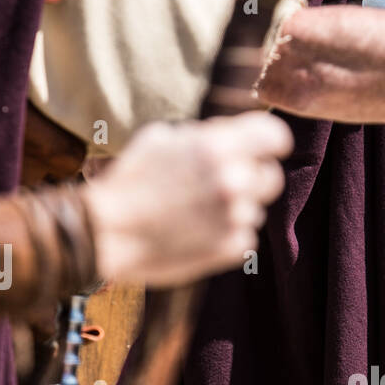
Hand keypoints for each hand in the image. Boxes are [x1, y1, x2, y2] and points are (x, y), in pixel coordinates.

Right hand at [85, 113, 292, 286]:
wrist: (107, 233)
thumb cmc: (127, 182)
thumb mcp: (160, 139)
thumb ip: (201, 136)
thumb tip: (227, 135)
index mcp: (218, 147)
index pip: (276, 137)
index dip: (268, 143)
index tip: (260, 150)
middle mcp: (234, 181)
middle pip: (271, 177)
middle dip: (252, 178)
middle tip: (224, 183)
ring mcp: (235, 218)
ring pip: (255, 209)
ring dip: (235, 209)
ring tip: (197, 212)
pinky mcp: (232, 249)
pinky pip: (244, 237)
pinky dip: (227, 235)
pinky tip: (197, 232)